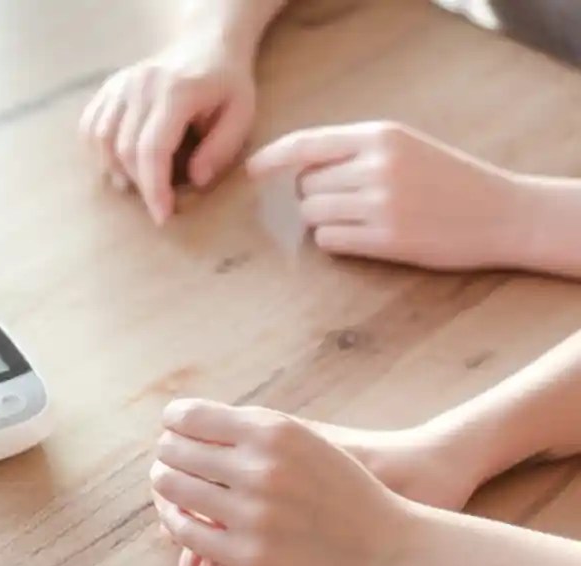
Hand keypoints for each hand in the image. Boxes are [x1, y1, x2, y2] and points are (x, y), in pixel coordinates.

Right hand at [79, 40, 255, 224]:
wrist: (207, 43)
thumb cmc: (227, 84)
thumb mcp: (241, 115)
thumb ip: (221, 149)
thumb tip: (195, 181)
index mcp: (176, 91)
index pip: (152, 149)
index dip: (154, 188)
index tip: (162, 216)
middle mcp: (141, 85)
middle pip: (124, 149)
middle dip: (140, 185)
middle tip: (158, 201)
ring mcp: (120, 84)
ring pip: (102, 140)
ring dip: (116, 171)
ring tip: (137, 184)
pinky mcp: (109, 88)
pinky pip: (90, 126)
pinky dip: (98, 152)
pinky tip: (117, 164)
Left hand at [150, 399, 413, 565]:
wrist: (390, 543)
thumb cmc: (340, 485)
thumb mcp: (303, 438)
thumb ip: (248, 427)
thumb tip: (180, 422)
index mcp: (272, 431)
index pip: (188, 416)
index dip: (172, 422)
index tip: (172, 430)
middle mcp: (260, 468)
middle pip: (174, 451)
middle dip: (167, 454)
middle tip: (169, 460)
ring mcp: (254, 513)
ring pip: (173, 489)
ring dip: (164, 486)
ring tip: (168, 485)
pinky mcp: (250, 555)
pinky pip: (187, 532)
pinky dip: (175, 522)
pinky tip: (180, 518)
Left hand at [248, 122, 526, 269]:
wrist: (503, 214)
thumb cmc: (447, 180)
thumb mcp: (405, 147)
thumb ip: (355, 151)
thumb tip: (293, 169)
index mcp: (381, 135)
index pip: (307, 144)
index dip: (272, 158)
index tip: (251, 171)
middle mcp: (378, 165)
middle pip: (305, 184)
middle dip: (314, 195)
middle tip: (347, 201)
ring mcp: (382, 203)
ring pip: (313, 212)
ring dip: (323, 219)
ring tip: (359, 219)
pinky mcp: (387, 239)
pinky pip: (329, 240)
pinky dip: (335, 241)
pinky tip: (364, 238)